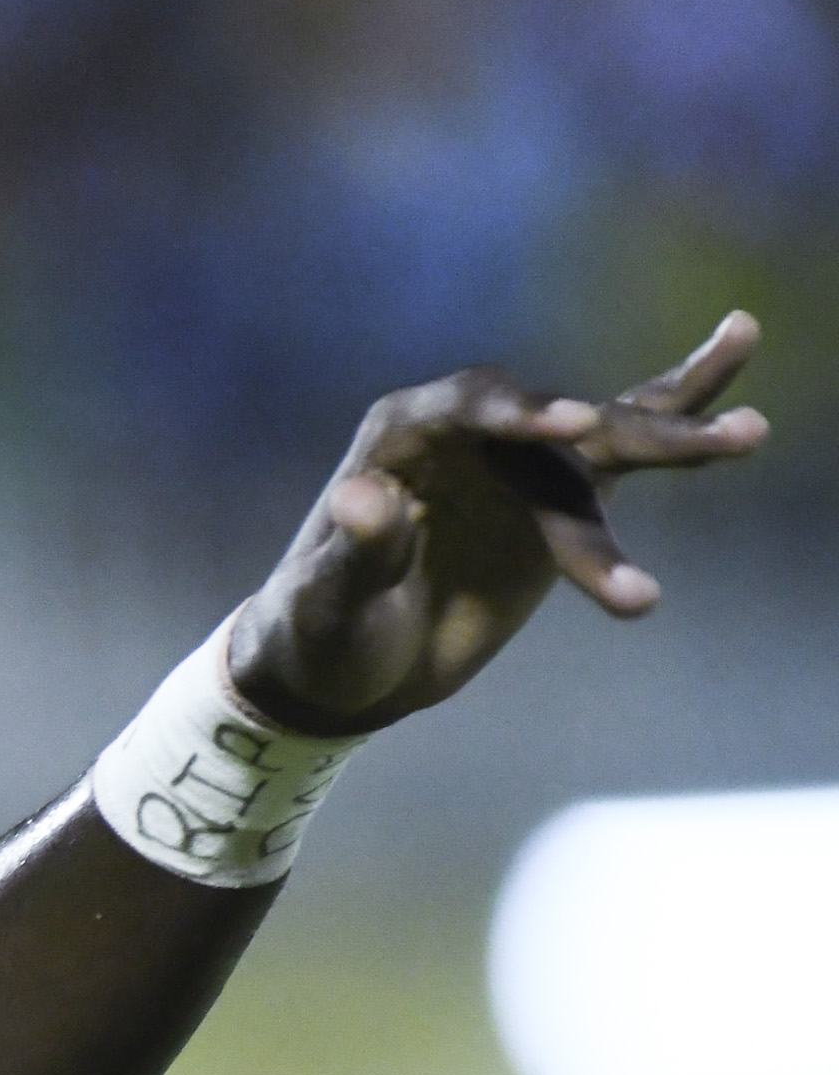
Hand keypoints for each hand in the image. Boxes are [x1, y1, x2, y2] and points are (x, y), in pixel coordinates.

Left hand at [226, 313, 769, 736]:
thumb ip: (351, 553)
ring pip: (607, 435)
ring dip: (678, 440)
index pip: (465, 407)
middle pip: (552, 424)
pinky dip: (681, 435)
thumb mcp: (326, 604)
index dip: (520, 412)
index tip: (577, 425)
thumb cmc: (323, 631)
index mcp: (402, 435)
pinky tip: (745, 413)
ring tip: (751, 435)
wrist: (346, 666)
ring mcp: (517, 461)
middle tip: (693, 445)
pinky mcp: (558, 495)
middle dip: (619, 434)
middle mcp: (467, 432)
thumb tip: (360, 498)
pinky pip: (626, 454)